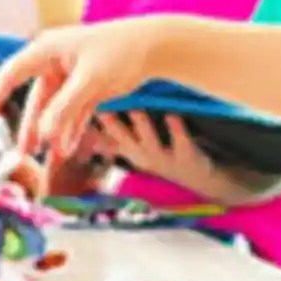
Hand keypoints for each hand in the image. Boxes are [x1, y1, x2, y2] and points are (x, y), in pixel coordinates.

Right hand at [0, 18, 168, 159]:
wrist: (154, 46)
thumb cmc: (120, 52)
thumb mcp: (90, 81)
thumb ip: (65, 108)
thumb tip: (43, 134)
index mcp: (47, 49)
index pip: (12, 74)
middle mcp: (55, 60)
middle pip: (35, 98)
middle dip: (30, 126)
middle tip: (22, 153)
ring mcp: (71, 74)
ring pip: (55, 108)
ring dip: (52, 132)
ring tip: (47, 157)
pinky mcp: (87, 85)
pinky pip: (72, 111)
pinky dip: (70, 128)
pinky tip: (67, 147)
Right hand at [94, 112, 215, 189]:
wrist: (197, 177)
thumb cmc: (162, 155)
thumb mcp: (135, 149)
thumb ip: (111, 139)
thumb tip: (86, 129)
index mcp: (130, 151)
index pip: (107, 136)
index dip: (95, 122)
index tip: (84, 103)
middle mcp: (143, 156)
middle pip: (124, 139)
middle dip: (112, 124)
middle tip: (102, 104)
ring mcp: (164, 158)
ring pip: (150, 142)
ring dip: (142, 125)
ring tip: (136, 108)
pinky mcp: (186, 156)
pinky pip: (181, 141)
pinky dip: (176, 129)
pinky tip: (172, 114)